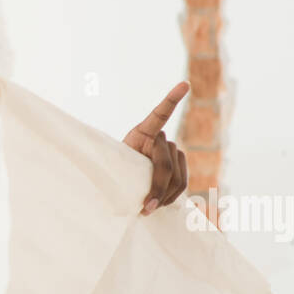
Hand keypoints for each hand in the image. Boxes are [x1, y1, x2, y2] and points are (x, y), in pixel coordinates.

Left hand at [122, 81, 189, 214]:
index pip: (159, 114)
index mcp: (142, 132)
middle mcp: (160, 139)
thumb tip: (122, 178)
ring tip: (149, 208)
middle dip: (157, 187)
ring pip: (177, 175)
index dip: (172, 99)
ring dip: (165, 195)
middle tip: (146, 208)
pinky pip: (182, 181)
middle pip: (165, 164)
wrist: (119, 178)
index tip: (185, 84)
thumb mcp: (109, 165)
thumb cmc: (110, 170)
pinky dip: (173, 196)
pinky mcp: (177, 166)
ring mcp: (172, 151)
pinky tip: (163, 204)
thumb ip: (117, 166)